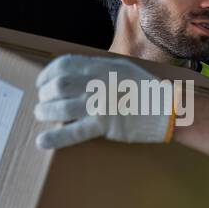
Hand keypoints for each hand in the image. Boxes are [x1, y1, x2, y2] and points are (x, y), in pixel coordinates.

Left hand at [34, 54, 174, 148]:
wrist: (167, 108)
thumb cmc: (143, 88)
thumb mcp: (120, 68)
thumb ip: (97, 68)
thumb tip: (74, 74)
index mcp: (100, 67)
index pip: (63, 65)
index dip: (47, 74)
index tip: (41, 83)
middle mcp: (97, 83)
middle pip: (58, 86)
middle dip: (45, 94)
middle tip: (42, 101)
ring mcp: (99, 104)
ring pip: (61, 108)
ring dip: (45, 112)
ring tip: (41, 114)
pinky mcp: (104, 125)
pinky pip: (74, 132)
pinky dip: (55, 137)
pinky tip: (42, 141)